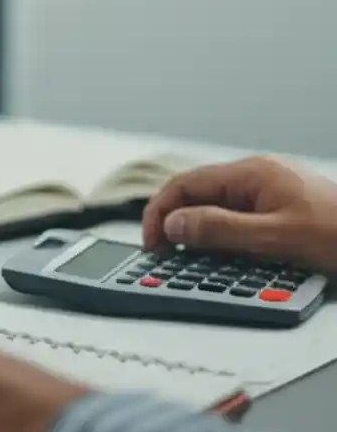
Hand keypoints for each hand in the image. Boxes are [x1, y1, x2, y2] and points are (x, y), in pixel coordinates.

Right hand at [142, 156, 336, 271]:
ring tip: (191, 259)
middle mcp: (257, 176)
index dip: (160, 212)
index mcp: (252, 173)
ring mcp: (269, 191)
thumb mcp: (274, 239)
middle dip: (176, 223)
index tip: (152, 243)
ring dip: (199, 232)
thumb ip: (220, 230)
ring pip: (216, 207)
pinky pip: (236, 218)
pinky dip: (221, 236)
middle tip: (164, 255)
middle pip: (198, 194)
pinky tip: (224, 256)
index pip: (186, 184)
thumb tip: (175, 224)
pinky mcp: (280, 209)